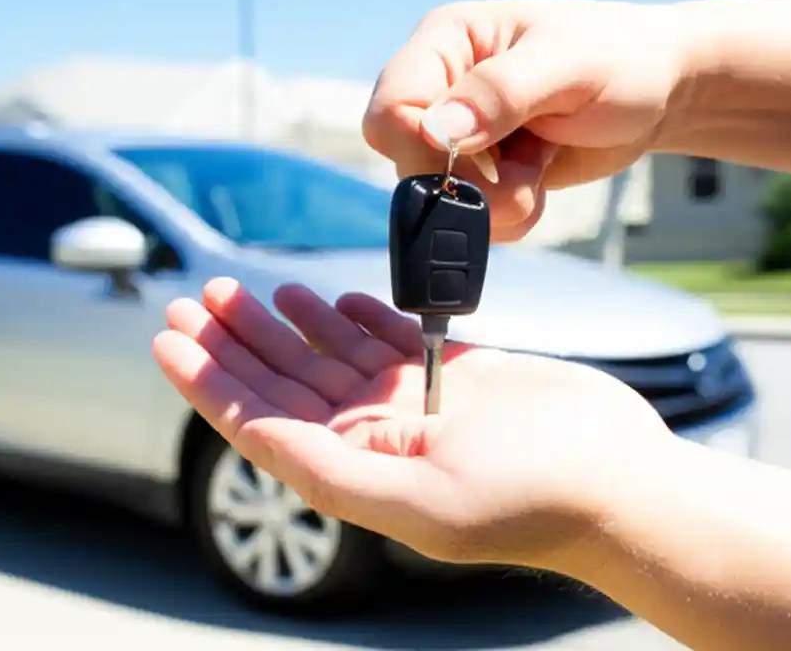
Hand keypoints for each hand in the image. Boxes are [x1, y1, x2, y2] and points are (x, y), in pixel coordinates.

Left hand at [151, 277, 674, 571]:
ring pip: (330, 352)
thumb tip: (258, 437)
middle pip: (285, 378)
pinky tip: (324, 297)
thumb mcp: (420, 501)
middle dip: (235, 338)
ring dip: (284, 320)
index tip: (166, 337)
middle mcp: (377, 439)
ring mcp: (417, 406)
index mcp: (356, 469)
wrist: (624, 482)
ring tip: (241, 286)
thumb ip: (334, 471)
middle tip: (193, 294)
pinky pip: (390, 339)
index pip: (260, 419)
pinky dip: (354, 315)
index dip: (208, 380)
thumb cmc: (534, 503)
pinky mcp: (458, 374)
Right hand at [362, 0, 693, 241]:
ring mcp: (456, 137)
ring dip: (494, 204)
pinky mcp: (478, 175)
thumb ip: (499, 94)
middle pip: (407, 164)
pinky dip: (506, 217)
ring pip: (437, 202)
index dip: (423, 145)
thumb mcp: (567, 66)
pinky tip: (536, 180)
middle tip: (525, 170)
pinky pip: (468, 220)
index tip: (482, 153)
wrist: (660, 91)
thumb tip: (436, 132)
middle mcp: (440, 89)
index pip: (392, 108)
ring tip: (538, 168)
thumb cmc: (620, 58)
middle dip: (469, 184)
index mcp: (446, 43)